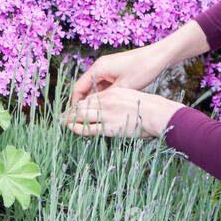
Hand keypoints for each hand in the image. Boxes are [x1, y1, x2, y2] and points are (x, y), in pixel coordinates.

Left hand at [62, 86, 180, 138]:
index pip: (90, 97)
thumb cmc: (149, 106)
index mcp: (113, 92)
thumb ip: (119, 99)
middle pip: (82, 104)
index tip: (74, 108)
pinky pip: (89, 128)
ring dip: (70, 118)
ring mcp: (107, 114)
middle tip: (62, 116)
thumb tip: (112, 106)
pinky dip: (78, 127)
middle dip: (70, 110)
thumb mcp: (131, 95)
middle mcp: (107, 101)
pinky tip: (71, 128)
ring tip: (63, 122)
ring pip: (81, 114)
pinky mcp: (109, 127)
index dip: (80, 103)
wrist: (157, 114)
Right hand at [67, 43, 171, 107]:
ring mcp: (108, 68)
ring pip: (96, 87)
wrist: (159, 56)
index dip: (75, 103)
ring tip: (96, 115)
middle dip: (84, 103)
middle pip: (86, 87)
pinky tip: (109, 106)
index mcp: (98, 68)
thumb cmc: (143, 69)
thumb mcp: (124, 87)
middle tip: (84, 118)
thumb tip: (94, 110)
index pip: (78, 87)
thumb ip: (106, 99)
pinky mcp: (117, 70)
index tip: (75, 117)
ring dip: (96, 99)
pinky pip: (106, 84)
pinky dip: (105, 95)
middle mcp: (100, 66)